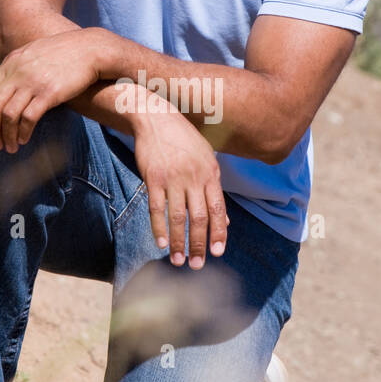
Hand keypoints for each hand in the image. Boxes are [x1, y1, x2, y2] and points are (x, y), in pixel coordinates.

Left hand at [0, 29, 103, 151]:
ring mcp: (33, 82)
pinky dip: (23, 132)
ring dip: (6, 135)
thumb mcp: (34, 53)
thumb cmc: (65, 54)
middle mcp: (18, 72)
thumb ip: (18, 67)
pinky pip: (28, 118)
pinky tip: (24, 140)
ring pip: (8, 115)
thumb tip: (7, 86)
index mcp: (12, 62)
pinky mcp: (49, 93)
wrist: (91, 49)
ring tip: (10, 147)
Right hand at [130, 95, 228, 268]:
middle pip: (199, 217)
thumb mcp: (207, 159)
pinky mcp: (154, 178)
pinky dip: (159, 227)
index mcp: (211, 174)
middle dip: (199, 244)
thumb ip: (215, 190)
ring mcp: (174, 178)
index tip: (217, 252)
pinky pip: (157, 208)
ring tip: (179, 261)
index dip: (219, 233)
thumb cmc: (184, 140)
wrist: (157, 117)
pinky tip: (162, 243)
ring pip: (178, 217)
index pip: (218, 210)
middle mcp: (195, 177)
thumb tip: (226, 220)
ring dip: (179, 242)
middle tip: (197, 264)